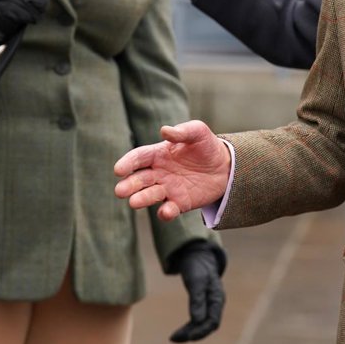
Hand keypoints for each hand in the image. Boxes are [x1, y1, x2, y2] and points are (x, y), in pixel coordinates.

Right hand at [114, 121, 231, 221]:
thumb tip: (164, 130)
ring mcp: (167, 189)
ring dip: (141, 199)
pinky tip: (166, 211)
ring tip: (134, 202)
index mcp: (158, 154)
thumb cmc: (206, 146)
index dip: (128, 163)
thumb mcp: (197, 132)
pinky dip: (165, 213)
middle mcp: (158, 173)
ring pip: (149, 196)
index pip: (138, 158)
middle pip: (139, 179)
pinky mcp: (179, 203)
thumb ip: (182, 131)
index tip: (118, 170)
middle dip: (128, 185)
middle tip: (120, 191)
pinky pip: (169, 210)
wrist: (225, 166)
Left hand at [169, 241, 225, 342]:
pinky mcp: (202, 305)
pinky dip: (188, 327)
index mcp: (217, 297)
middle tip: (175, 338)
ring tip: (173, 338)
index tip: (189, 336)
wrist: (197, 256)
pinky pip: (196, 321)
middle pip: (207, 325)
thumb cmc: (197, 267)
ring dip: (189, 333)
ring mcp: (209, 305)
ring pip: (201, 325)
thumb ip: (197, 300)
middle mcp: (215, 304)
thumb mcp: (196, 281)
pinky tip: (178, 333)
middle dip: (193, 334)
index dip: (202, 331)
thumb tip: (198, 320)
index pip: (213, 321)